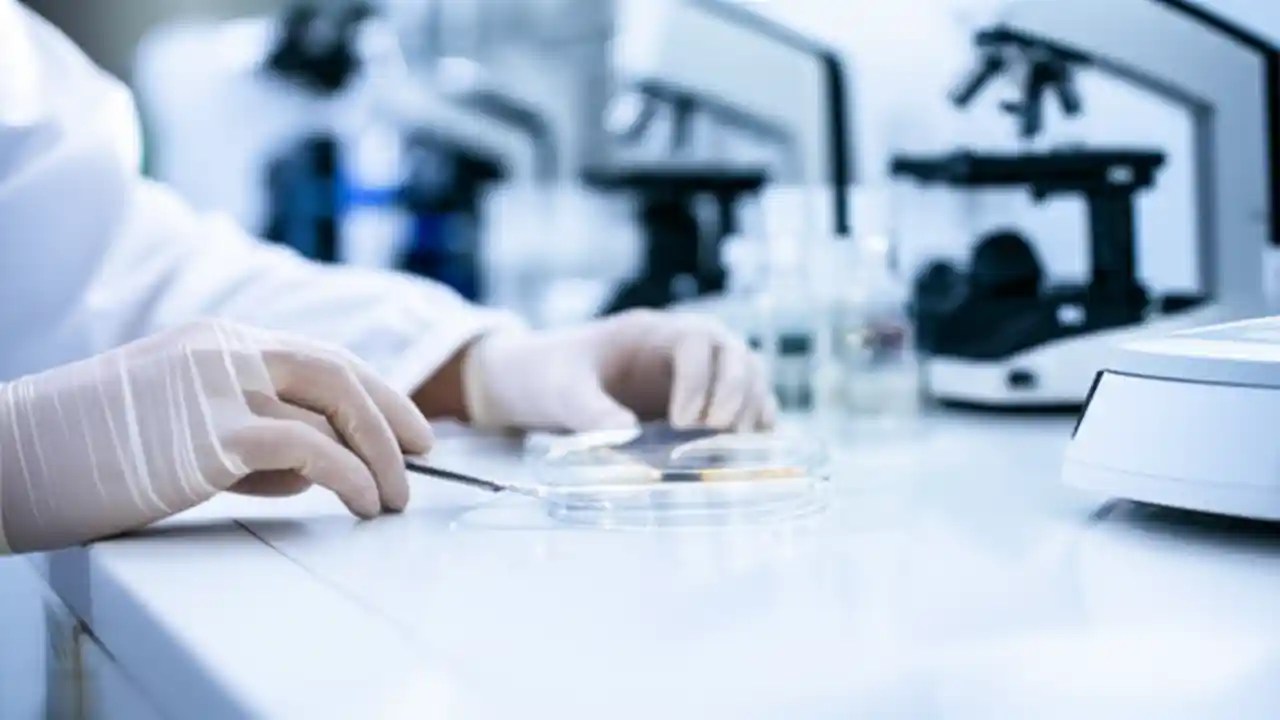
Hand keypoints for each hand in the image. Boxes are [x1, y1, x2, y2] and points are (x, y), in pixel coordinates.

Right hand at [0, 320, 432, 552]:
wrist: (10, 456)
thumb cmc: (90, 452)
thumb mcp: (180, 432)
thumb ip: (249, 440)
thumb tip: (316, 471)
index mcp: (219, 342)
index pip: (319, 355)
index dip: (373, 389)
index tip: (407, 425)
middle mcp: (226, 350)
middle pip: (339, 369)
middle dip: (394, 412)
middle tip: (426, 453)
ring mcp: (219, 385)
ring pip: (335, 402)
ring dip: (379, 453)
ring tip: (394, 496)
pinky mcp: (211, 432)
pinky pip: (310, 447)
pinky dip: (350, 474)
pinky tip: (362, 501)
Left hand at [462, 310, 776, 432]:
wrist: (540, 381)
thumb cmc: (550, 375)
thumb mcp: (561, 390)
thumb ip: (589, 410)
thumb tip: (627, 437)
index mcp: (652, 332)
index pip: (698, 340)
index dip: (700, 379)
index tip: (681, 421)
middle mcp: (684, 347)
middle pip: (737, 355)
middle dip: (736, 394)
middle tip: (712, 433)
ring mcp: (700, 373)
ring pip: (751, 379)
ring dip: (750, 412)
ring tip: (728, 451)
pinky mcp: (703, 401)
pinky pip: (746, 407)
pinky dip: (752, 428)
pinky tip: (737, 456)